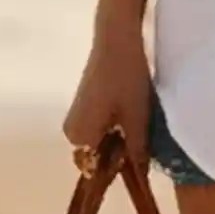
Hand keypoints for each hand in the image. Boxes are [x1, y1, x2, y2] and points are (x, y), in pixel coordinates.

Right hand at [63, 0, 163, 166]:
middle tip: (143, 141)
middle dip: (119, 154)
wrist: (116, 38)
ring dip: (120, 138)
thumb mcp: (138, 120)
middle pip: (97, 156)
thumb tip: (139, 176)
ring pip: (100, 139)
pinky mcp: (85, 101)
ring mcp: (76, 114)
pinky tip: (135, 112)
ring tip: (142, 124)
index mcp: (79, 137)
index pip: (94, 170)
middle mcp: (71, 129)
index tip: (138, 162)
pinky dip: (117, 124)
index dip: (117, 170)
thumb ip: (136, 151)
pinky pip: (100, 125)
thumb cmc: (126, 80)